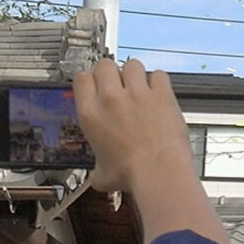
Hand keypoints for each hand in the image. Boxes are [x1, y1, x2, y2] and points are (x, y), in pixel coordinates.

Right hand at [72, 58, 227, 243]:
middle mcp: (111, 99)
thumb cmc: (132, 175)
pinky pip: (159, 74)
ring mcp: (137, 94)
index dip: (90, 79)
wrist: (159, 172)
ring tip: (141, 86)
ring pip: (132, 64)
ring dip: (136, 73)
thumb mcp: (102, 175)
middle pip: (105, 65)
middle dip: (112, 72)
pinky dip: (160, 81)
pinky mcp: (162, 95)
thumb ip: (97, 171)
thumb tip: (98, 178)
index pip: (81, 78)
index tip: (97, 85)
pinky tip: (160, 91)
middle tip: (120, 84)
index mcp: (90, 114)